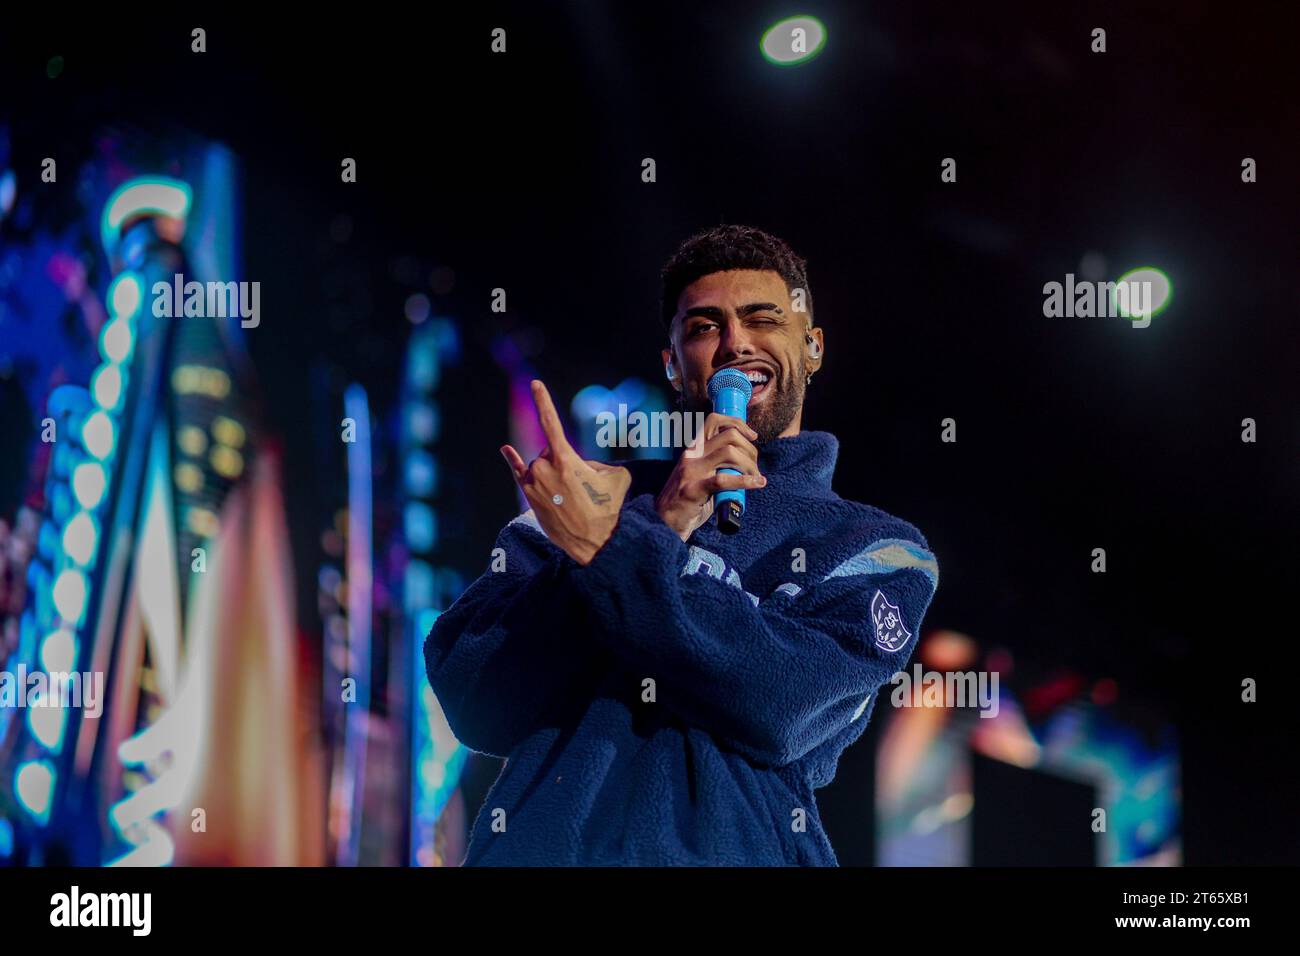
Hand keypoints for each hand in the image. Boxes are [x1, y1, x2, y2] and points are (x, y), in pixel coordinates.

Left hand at [501, 380, 631, 565]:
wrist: (596, 542)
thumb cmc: (609, 508)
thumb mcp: (615, 477)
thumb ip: (596, 462)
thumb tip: (582, 464)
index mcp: (566, 459)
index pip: (551, 423)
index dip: (543, 401)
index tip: (535, 383)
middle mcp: (544, 468)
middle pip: (549, 450)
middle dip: (563, 459)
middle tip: (580, 485)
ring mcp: (534, 483)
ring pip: (540, 464)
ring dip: (552, 471)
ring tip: (569, 495)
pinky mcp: (529, 497)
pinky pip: (518, 472)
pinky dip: (512, 460)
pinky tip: (505, 450)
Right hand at [655, 413, 766, 540]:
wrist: (663, 522)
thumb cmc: (686, 502)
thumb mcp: (699, 475)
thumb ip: (716, 466)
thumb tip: (745, 462)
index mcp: (694, 450)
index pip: (714, 421)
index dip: (737, 423)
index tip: (752, 436)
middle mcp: (692, 455)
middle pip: (728, 435)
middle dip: (749, 448)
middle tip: (756, 465)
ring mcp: (692, 471)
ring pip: (728, 453)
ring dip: (749, 464)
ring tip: (756, 477)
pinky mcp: (694, 490)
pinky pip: (723, 480)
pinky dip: (745, 481)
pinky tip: (757, 484)